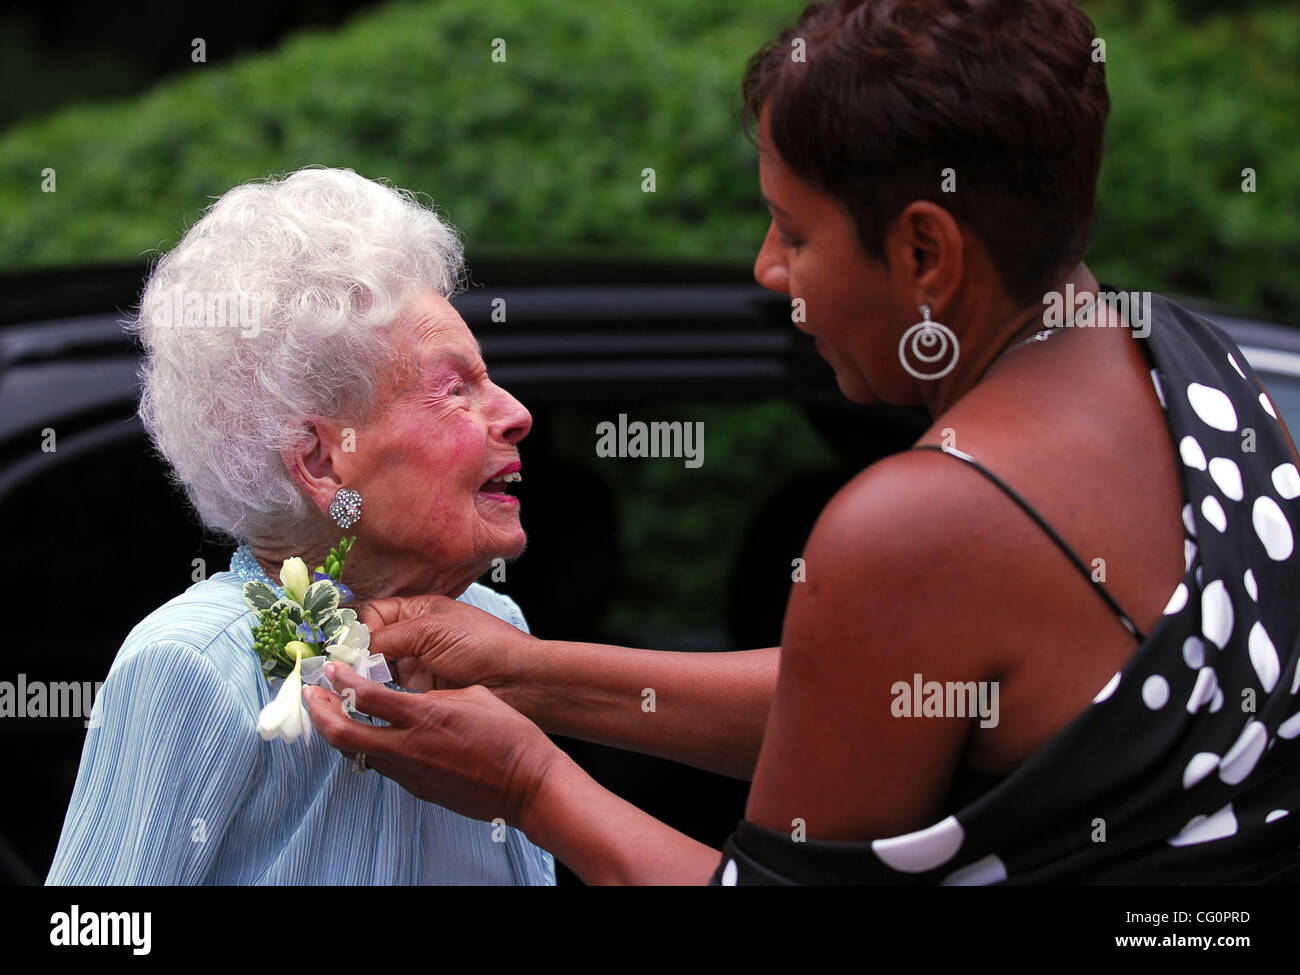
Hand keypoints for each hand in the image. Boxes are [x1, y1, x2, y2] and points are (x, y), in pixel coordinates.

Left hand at [304, 663, 559, 827]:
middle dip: (320, 713)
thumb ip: (434, 694)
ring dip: (339, 733)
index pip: (367, 696)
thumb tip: (414, 697)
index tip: (330, 670)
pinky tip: (370, 737)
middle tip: (311, 696)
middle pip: (344, 733)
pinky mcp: (419, 788)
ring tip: (332, 715)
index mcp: (425, 715)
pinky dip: (367, 749)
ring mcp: (411, 772)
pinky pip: (382, 766)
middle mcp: (410, 746)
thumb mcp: (472, 696)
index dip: (341, 680)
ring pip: (358, 754)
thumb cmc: (509, 735)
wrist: (526, 783)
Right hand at [358, 594, 534, 695]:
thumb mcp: (430, 631)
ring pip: (376, 666)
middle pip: (370, 641)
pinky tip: (369, 695)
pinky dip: (377, 691)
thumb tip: (352, 648)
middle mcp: (415, 634)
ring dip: (363, 673)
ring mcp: (417, 662)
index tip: (349, 646)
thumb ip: (388, 637)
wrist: (516, 681)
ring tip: (352, 682)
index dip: (358, 628)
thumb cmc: (483, 645)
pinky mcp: (421, 688)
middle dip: (356, 652)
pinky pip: (389, 688)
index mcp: (419, 610)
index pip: (373, 613)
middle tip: (344, 667)